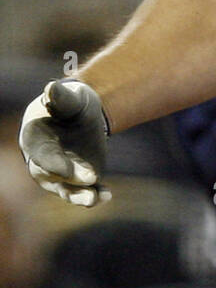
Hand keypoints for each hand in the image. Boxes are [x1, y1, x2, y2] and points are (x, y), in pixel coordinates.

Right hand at [19, 80, 110, 206]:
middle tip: (91, 177)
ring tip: (94, 198)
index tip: (65, 170)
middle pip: (52, 175)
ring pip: (66, 190)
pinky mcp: (78, 179)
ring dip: (80, 196)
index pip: (41, 155)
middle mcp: (42, 161)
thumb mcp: (69, 97)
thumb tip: (51, 88)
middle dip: (71, 179)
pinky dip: (95, 196)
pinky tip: (107, 195)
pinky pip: (84, 192)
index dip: (53, 163)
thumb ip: (61, 98)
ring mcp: (60, 173)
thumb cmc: (70, 102)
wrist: (81, 113)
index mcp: (35, 139)